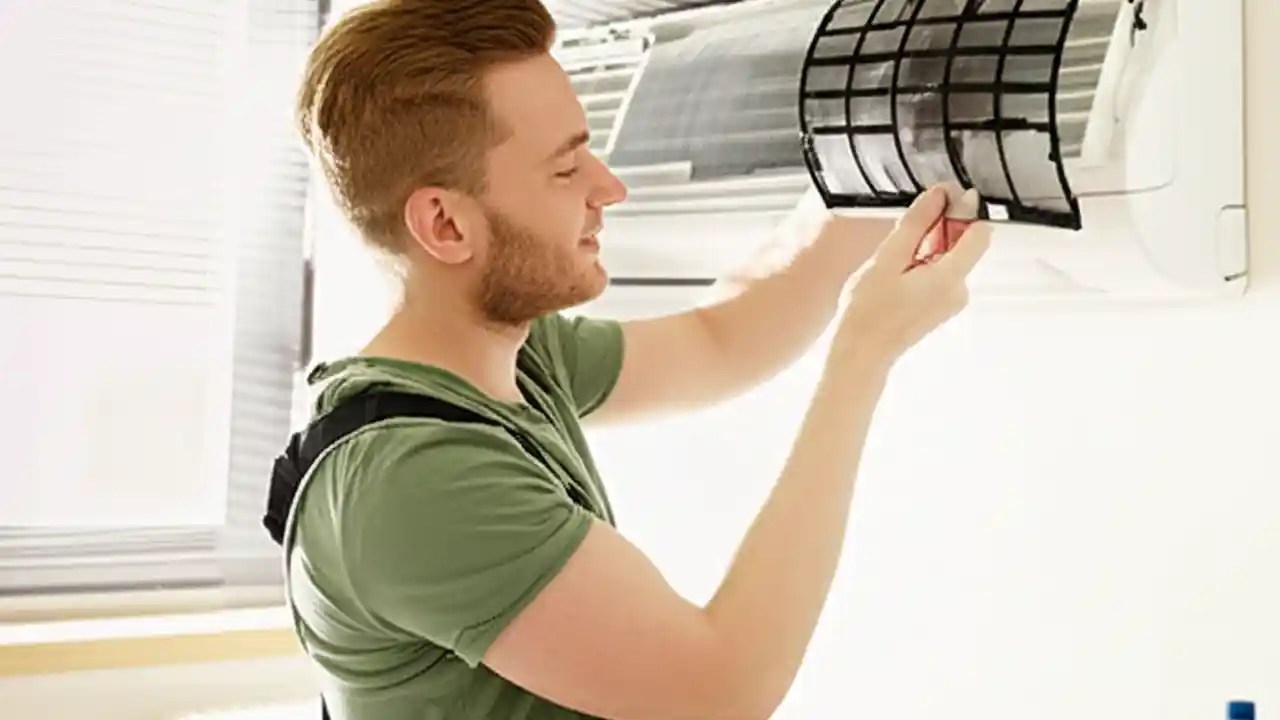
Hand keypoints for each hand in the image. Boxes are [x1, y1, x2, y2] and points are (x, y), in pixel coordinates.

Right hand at [829, 185, 991, 365]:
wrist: (862, 352)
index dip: (963, 209)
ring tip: (895, 260)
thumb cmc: (868, 312)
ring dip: (928, 246)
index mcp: (950, 278)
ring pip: (951, 256)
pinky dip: (925, 264)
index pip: (980, 230)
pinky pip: (942, 273)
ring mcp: (952, 300)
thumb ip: (918, 223)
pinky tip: (899, 273)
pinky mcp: (942, 306)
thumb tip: (941, 194)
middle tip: (904, 234)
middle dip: (940, 228)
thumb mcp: (888, 258)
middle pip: (965, 242)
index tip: (939, 199)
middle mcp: (959, 290)